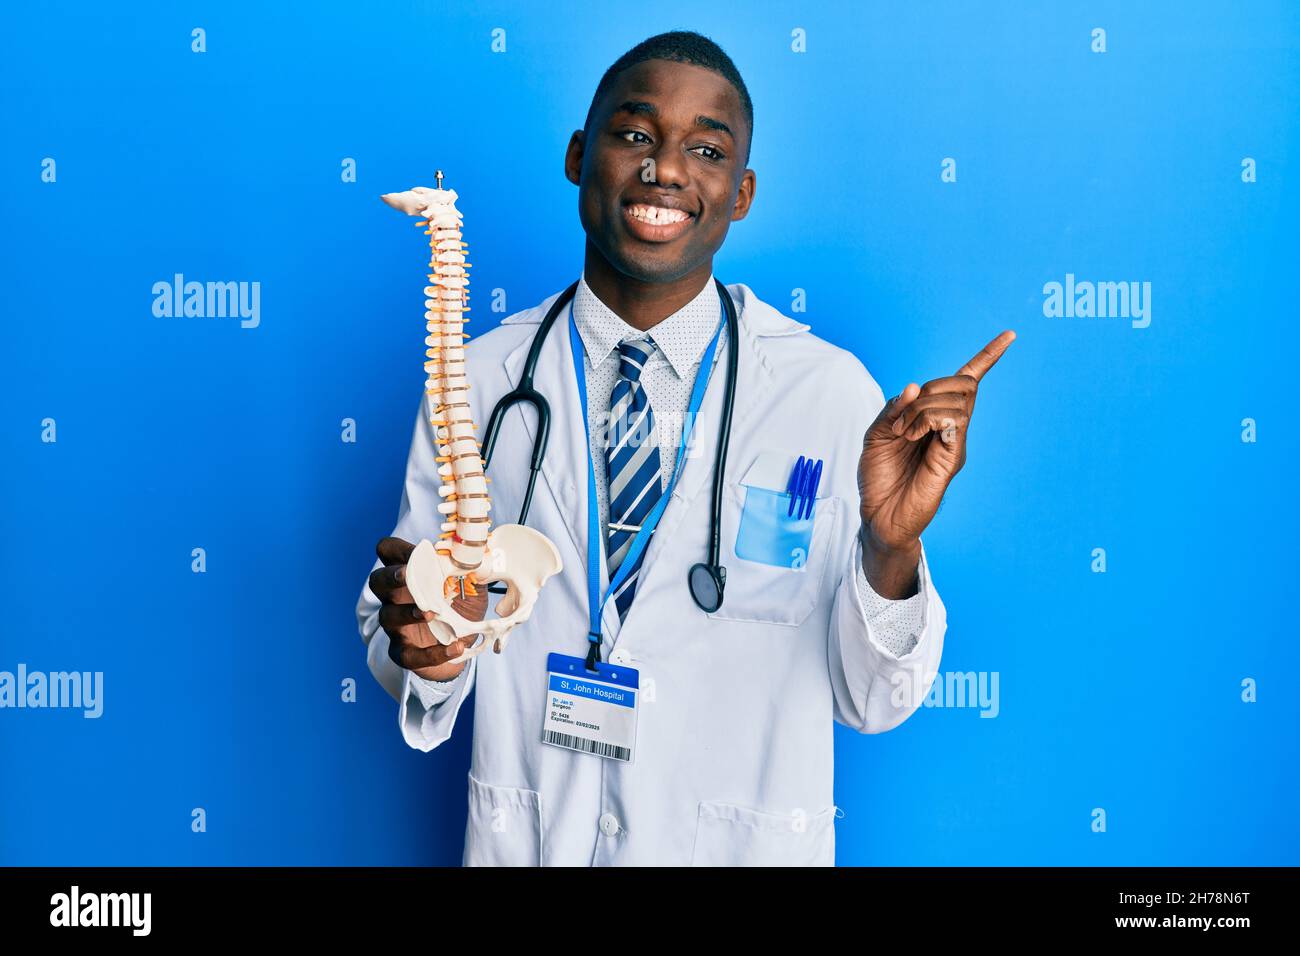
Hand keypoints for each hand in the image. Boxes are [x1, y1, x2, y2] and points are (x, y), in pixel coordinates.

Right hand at [369, 536, 489, 681]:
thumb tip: (476, 554)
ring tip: (432, 614)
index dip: (398, 549)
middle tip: (406, 575)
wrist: (463, 642)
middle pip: (377, 581)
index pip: (389, 551)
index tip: (417, 552)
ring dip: (408, 613)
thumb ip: (470, 568)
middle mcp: (396, 597)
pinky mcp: (404, 651)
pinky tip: (455, 648)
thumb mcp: (470, 583)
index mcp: (409, 574)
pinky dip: (432, 653)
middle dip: (390, 576)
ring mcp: (396, 625)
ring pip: (388, 616)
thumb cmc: (460, 605)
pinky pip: (409, 654)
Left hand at [857, 331, 1015, 596]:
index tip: (1009, 335)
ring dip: (921, 408)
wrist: (878, 515)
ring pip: (956, 399)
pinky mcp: (953, 458)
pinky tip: (910, 437)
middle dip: (932, 387)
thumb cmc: (879, 476)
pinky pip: (952, 420)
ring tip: (902, 434)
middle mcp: (950, 428)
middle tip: (901, 420)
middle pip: (962, 383)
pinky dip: (926, 419)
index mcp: (934, 417)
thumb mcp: (876, 433)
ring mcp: (954, 443)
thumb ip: (894, 407)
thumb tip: (916, 385)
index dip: (987, 357)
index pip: (966, 382)